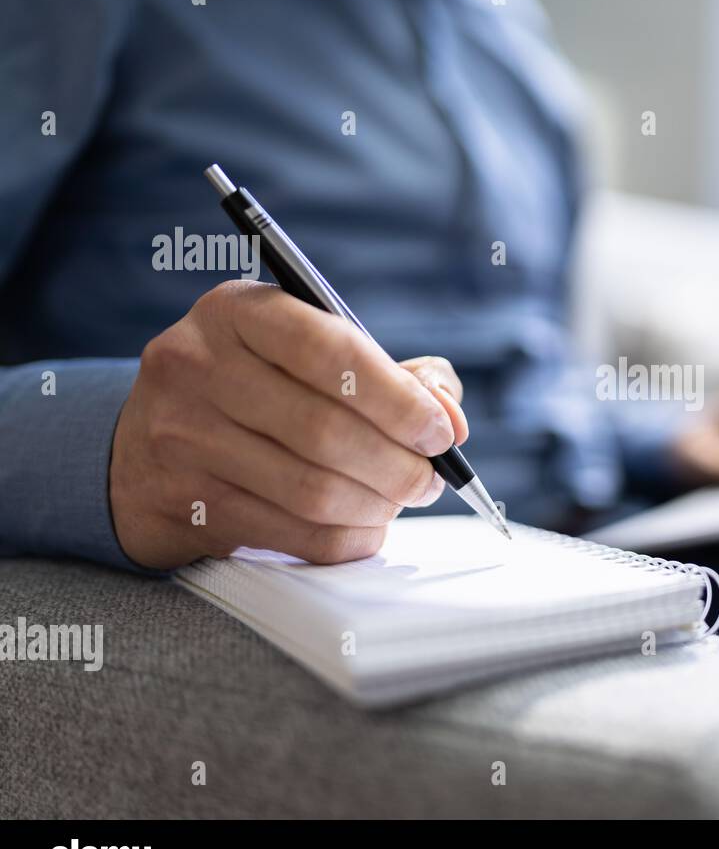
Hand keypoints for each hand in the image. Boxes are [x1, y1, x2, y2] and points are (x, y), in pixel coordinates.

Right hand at [109, 280, 468, 568]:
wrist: (140, 452)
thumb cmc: (251, 395)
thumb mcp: (308, 357)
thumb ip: (393, 374)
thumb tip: (449, 415)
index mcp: (237, 311)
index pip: (333, 349)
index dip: (400, 398)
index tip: (440, 431)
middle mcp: (197, 365)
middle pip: (326, 429)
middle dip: (400, 464)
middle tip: (429, 479)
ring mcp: (182, 436)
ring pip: (312, 489)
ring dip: (377, 505)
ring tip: (399, 500)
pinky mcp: (184, 503)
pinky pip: (292, 533)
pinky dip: (346, 538)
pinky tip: (363, 526)